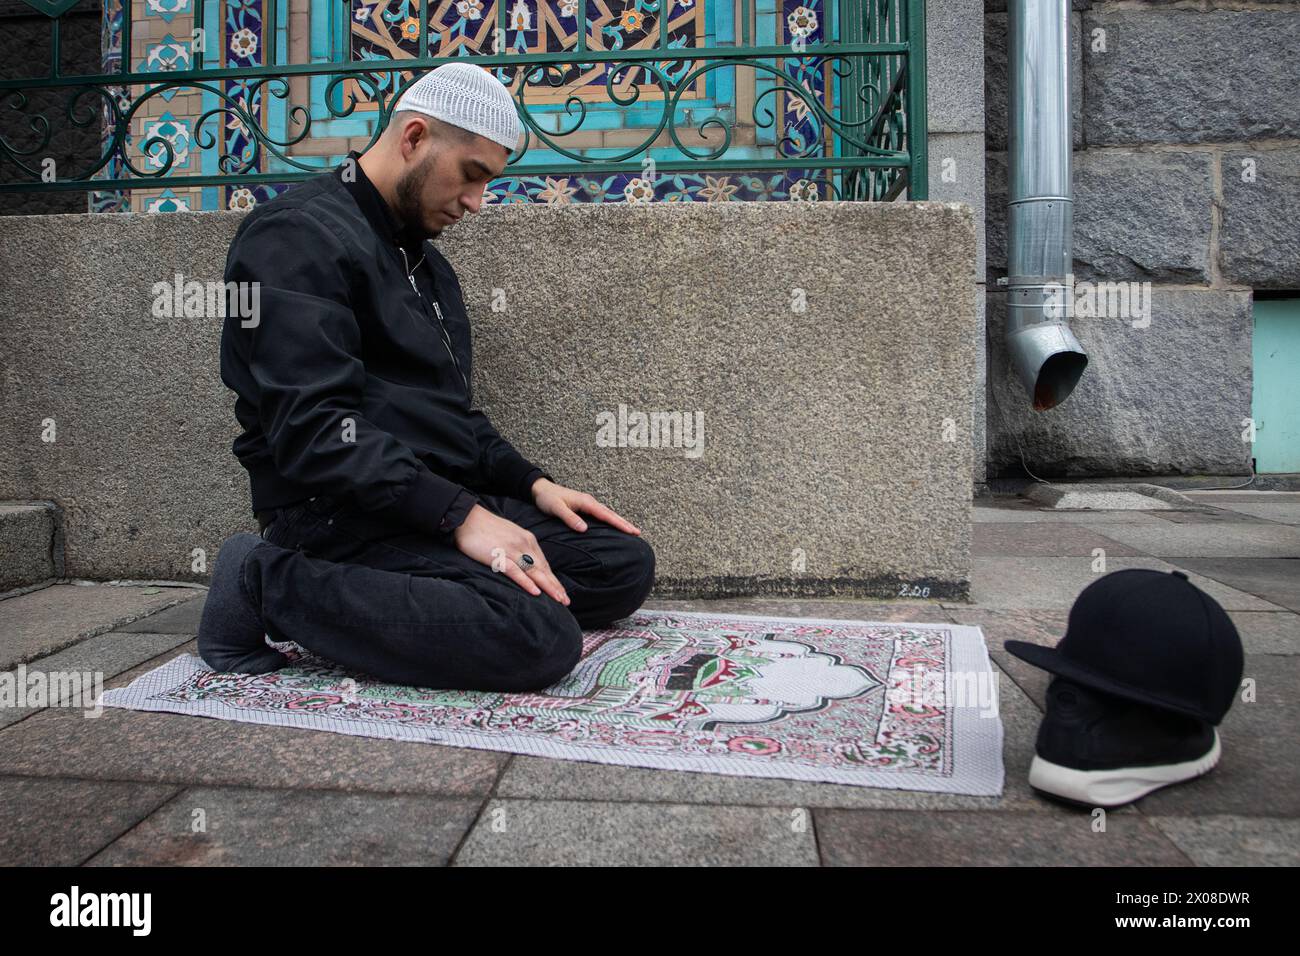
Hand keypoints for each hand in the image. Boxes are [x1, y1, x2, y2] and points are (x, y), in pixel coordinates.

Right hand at [452, 504, 570, 605]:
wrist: (466, 517)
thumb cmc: (487, 528)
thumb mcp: (510, 536)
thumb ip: (520, 548)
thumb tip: (527, 564)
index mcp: (527, 539)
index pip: (544, 563)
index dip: (554, 579)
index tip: (562, 592)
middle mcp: (523, 544)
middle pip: (543, 569)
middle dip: (555, 586)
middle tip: (566, 601)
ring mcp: (511, 550)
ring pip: (534, 571)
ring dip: (548, 586)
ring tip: (558, 599)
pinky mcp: (498, 556)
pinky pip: (515, 571)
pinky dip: (526, 582)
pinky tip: (535, 591)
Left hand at [530, 478, 641, 535]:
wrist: (540, 489)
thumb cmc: (548, 498)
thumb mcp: (557, 508)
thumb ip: (570, 518)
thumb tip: (584, 528)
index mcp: (586, 502)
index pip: (606, 515)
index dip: (619, 524)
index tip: (631, 531)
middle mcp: (589, 502)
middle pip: (611, 514)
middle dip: (624, 523)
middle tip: (638, 532)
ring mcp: (588, 504)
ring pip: (607, 514)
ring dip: (619, 521)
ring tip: (630, 530)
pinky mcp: (584, 507)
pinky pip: (601, 514)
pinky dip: (610, 520)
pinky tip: (613, 526)